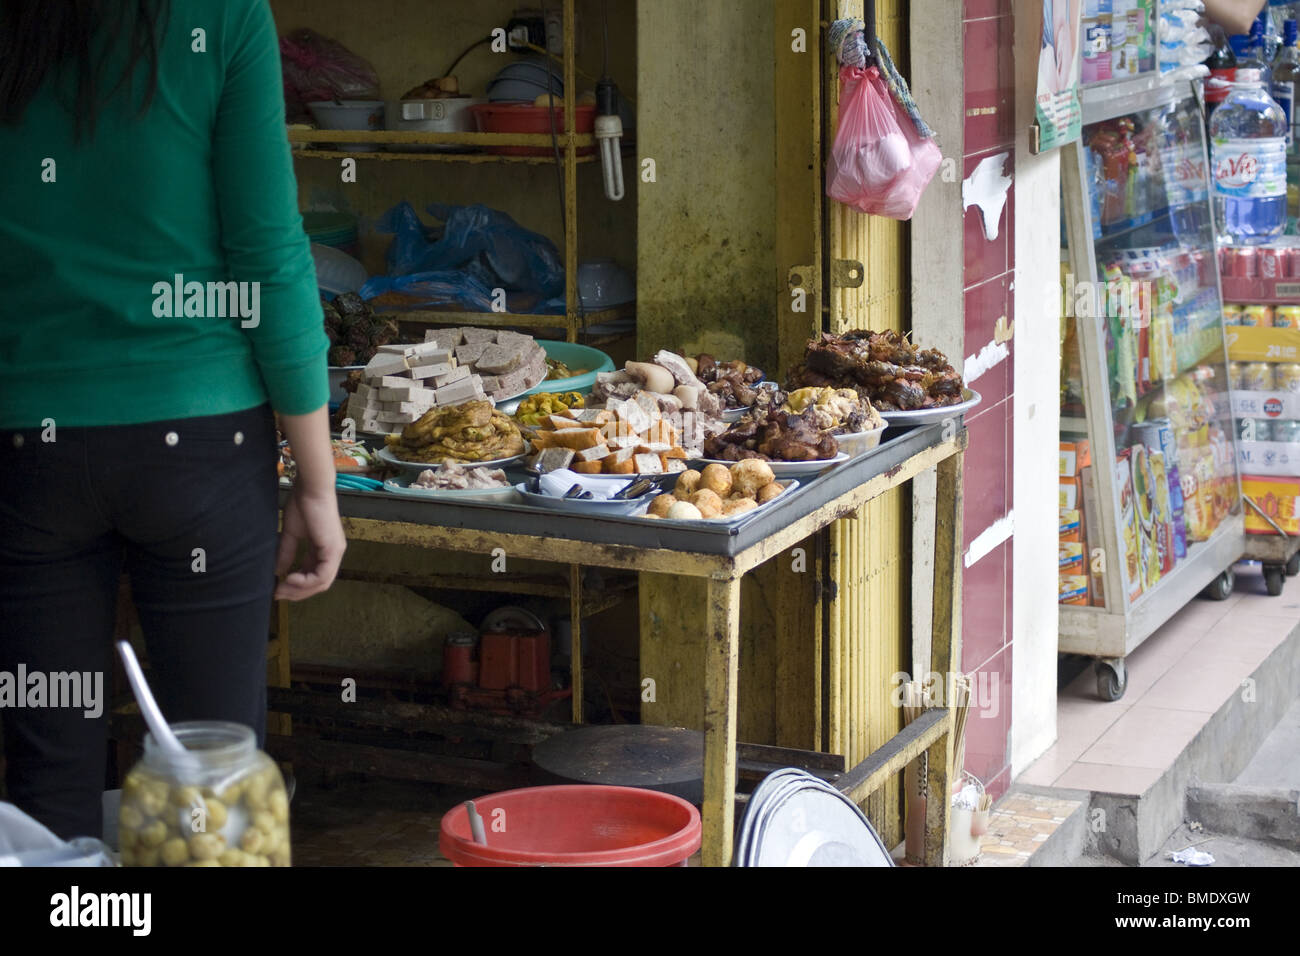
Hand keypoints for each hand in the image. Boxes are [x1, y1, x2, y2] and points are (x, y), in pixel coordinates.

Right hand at [275, 485, 345, 599]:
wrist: (310, 489)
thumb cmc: (302, 505)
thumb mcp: (291, 534)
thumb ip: (287, 553)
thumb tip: (278, 571)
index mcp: (324, 550)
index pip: (314, 576)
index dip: (296, 586)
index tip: (277, 588)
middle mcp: (333, 554)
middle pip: (319, 584)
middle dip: (297, 592)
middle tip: (277, 594)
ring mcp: (335, 552)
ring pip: (321, 583)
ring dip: (300, 590)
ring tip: (281, 588)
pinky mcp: (333, 550)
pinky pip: (322, 575)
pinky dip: (306, 582)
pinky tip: (290, 578)